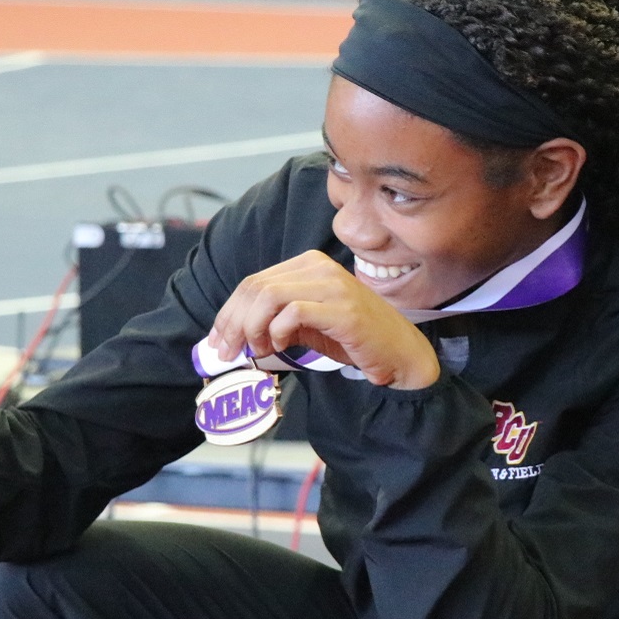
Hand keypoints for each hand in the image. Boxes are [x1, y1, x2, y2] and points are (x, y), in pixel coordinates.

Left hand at [209, 250, 440, 389]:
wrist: (400, 353)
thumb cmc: (355, 339)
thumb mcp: (308, 324)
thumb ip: (275, 321)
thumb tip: (233, 335)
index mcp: (309, 265)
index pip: (255, 282)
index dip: (229, 311)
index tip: (218, 340)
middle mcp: (319, 267)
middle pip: (256, 287)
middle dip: (233, 323)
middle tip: (228, 352)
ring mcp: (332, 285)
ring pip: (269, 297)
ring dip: (253, 328)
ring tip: (258, 351)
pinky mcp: (342, 309)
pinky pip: (293, 312)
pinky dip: (278, 331)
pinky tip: (282, 346)